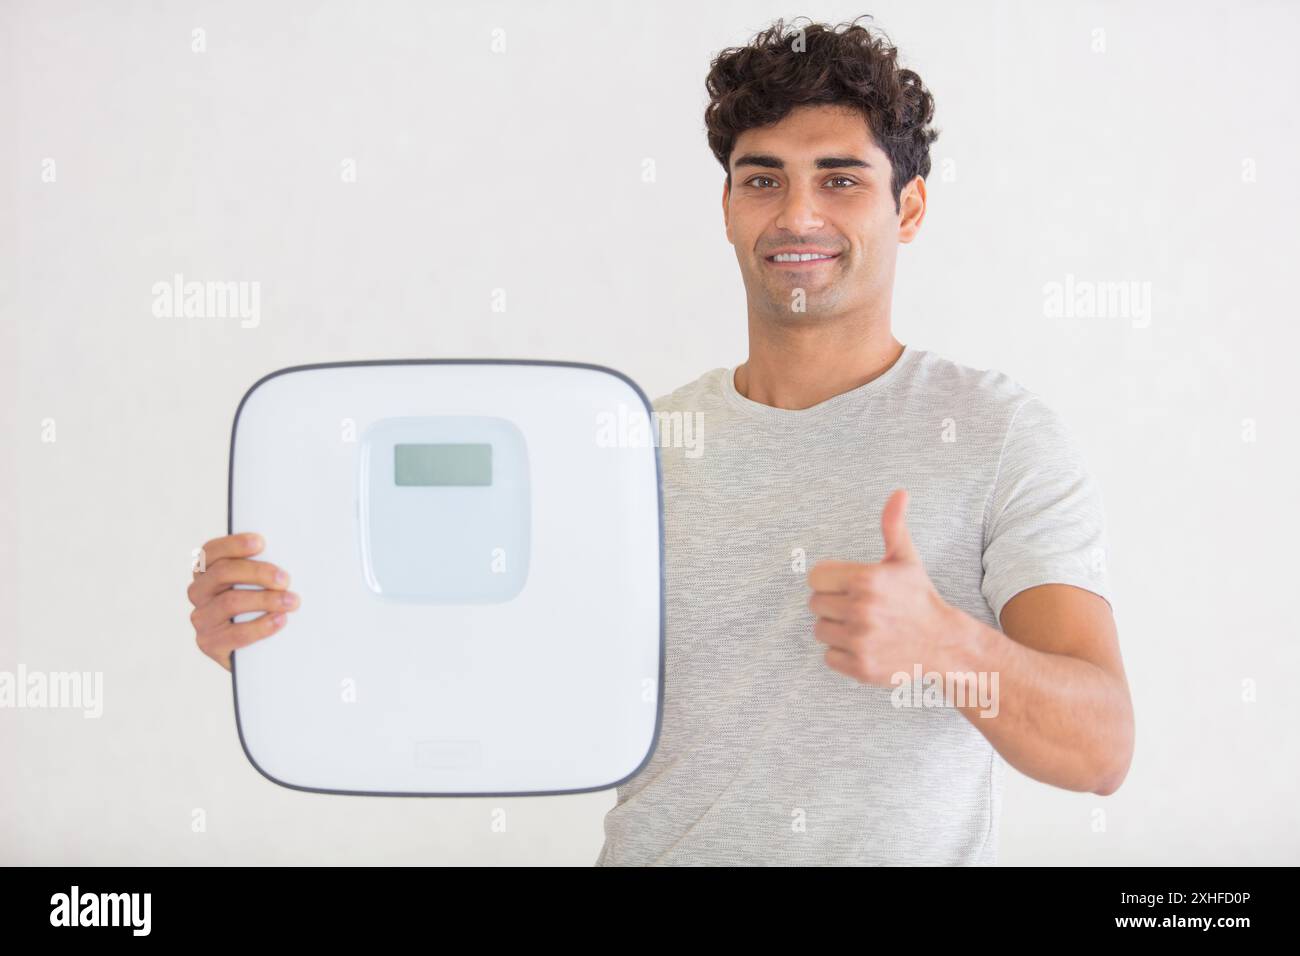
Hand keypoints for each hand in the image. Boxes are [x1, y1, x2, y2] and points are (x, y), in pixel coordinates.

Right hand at [188, 533, 299, 671]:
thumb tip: (290, 552)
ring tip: (292, 602)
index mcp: (208, 571)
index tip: (261, 542)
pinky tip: (280, 620)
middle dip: (257, 572)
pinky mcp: (209, 644)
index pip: (211, 551)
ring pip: (230, 602)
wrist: (261, 650)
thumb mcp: (261, 584)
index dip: (234, 544)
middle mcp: (199, 592)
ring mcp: (202, 619)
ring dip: (265, 600)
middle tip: (285, 579)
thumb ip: (264, 570)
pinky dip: (261, 626)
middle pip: (223, 573)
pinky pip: (235, 634)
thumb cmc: (264, 606)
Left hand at [808, 489, 964, 684]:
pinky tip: (866, 646)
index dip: (830, 581)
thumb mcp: (905, 560)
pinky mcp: (859, 667)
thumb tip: (899, 492)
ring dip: (837, 630)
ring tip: (864, 627)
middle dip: (834, 605)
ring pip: (820, 631)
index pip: (815, 578)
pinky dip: (843, 655)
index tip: (848, 586)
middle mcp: (860, 609)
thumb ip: (893, 526)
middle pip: (815, 604)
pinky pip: (829, 657)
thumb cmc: (919, 598)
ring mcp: (860, 640)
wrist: (943, 644)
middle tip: (859, 608)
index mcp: (866, 579)